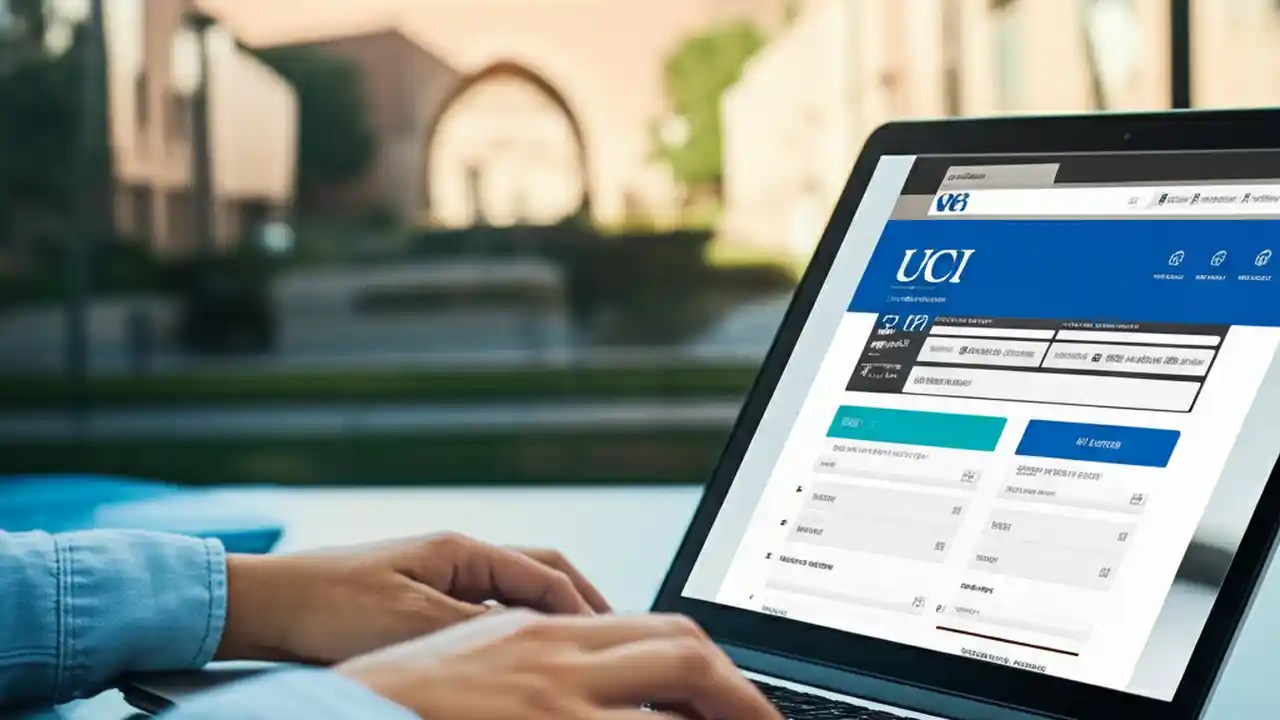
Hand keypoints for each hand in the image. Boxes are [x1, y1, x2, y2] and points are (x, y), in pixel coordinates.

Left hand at [216, 533, 609, 662]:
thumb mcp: (413, 622)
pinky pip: (483, 618)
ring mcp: (438, 581)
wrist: (266, 607)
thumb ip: (480, 628)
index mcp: (461, 551)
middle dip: (580, 603)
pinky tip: (516, 663)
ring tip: (574, 653)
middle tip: (614, 637)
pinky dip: (512, 636)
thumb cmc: (327, 606)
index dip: (587, 608)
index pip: (548, 575)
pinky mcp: (419, 606)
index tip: (615, 637)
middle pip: (540, 575)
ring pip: (513, 598)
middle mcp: (456, 560)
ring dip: (546, 620)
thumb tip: (540, 637)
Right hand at [336, 609, 781, 719]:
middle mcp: (558, 659)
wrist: (329, 719)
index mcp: (544, 632)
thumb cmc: (396, 698)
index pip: (660, 632)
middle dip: (742, 694)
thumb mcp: (479, 657)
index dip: (714, 667)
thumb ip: (545, 658)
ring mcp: (553, 706)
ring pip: (674, 698)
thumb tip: (600, 672)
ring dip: (723, 717)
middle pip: (687, 652)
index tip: (739, 699)